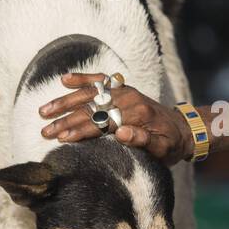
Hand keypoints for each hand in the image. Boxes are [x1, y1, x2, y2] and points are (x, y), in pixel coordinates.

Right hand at [39, 72, 193, 165]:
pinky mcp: (123, 90)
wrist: (184, 128)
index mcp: (137, 114)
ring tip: (44, 111)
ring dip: (65, 102)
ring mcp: (125, 92)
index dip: (80, 131)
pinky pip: (100, 81)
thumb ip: (142, 140)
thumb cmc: (171, 144)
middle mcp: (128, 99)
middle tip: (45, 130)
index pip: (102, 123)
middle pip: (91, 109)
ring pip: (90, 94)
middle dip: (65, 120)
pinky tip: (65, 79)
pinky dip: (83, 79)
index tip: (61, 138)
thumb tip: (120, 132)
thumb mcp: (163, 149)